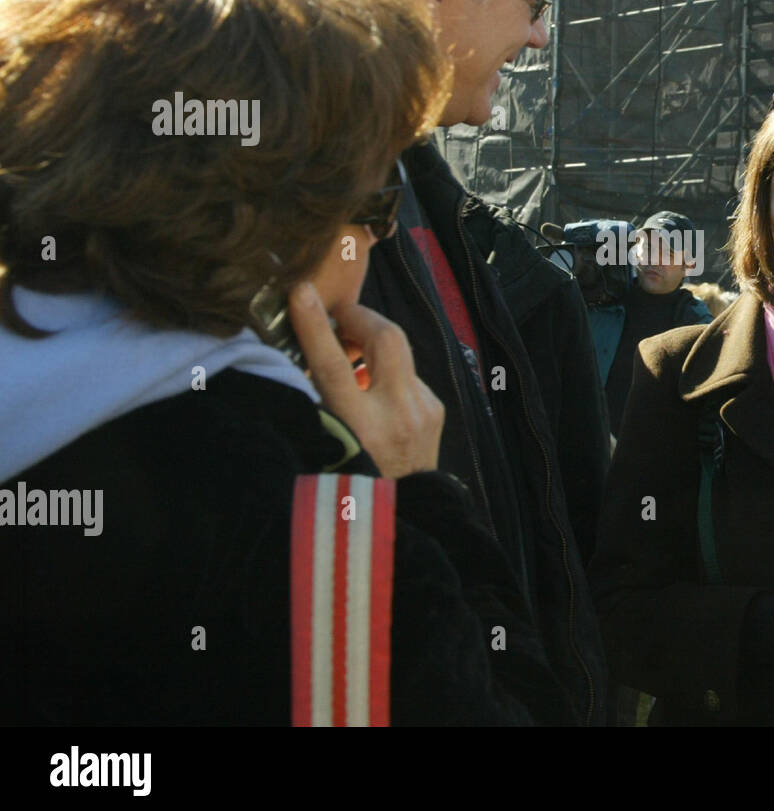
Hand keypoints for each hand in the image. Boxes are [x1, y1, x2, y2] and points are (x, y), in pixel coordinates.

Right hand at [289, 282, 443, 477]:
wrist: (402, 519)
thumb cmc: (347, 484)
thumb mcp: (319, 450)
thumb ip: (313, 403)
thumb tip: (303, 354)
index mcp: (359, 430)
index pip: (333, 364)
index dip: (315, 325)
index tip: (301, 291)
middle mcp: (398, 416)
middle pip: (384, 339)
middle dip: (358, 316)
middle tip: (335, 316)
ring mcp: (423, 412)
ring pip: (399, 352)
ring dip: (371, 342)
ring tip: (346, 349)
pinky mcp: (435, 410)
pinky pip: (407, 374)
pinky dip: (386, 370)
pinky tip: (372, 385)